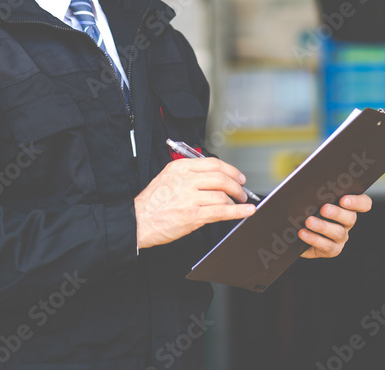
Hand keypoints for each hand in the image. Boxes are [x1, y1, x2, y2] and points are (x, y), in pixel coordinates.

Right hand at [134, 157, 255, 248]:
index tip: (238, 176)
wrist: (138, 221)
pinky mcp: (193, 216)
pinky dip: (238, 212)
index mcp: (180, 167)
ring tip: (239, 203)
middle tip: (242, 190)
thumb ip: (189, 174)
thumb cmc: (151, 203)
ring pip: (222, 195)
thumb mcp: (167, 177)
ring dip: (235, 200)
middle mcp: (186, 180)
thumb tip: (213, 178)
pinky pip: (221, 211)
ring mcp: (190, 198)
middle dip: (236, 185)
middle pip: (221, 177)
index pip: (213, 163)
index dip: (230, 170)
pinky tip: (246, 211)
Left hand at [299, 194, 371, 258]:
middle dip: (337, 213)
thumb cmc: (306, 207)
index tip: (344, 199)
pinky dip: (313, 239)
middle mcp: (348, 221)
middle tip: (323, 209)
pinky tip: (303, 233)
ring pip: (338, 232)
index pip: (364, 203)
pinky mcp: (332, 250)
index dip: (357, 201)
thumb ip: (317, 190)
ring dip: (323, 226)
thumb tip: (311, 183)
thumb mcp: (312, 197)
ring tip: (309, 221)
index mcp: (348, 205)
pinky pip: (326, 246)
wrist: (296, 230)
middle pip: (350, 217)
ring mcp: (341, 237)